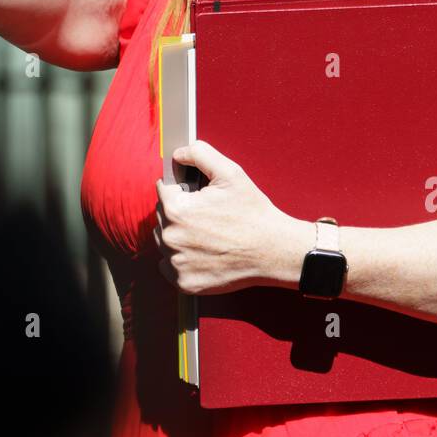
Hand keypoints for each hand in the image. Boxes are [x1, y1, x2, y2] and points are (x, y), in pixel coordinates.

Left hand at [154, 140, 302, 294]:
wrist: (273, 251)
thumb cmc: (253, 213)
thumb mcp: (230, 173)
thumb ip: (200, 154)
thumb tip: (178, 152)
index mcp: (177, 209)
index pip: (163, 189)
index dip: (182, 188)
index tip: (198, 196)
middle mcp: (171, 238)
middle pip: (163, 215)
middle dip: (180, 211)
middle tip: (208, 215)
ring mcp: (176, 263)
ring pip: (164, 240)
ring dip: (178, 234)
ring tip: (207, 234)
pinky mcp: (184, 283)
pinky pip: (169, 266)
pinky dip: (180, 260)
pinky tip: (202, 253)